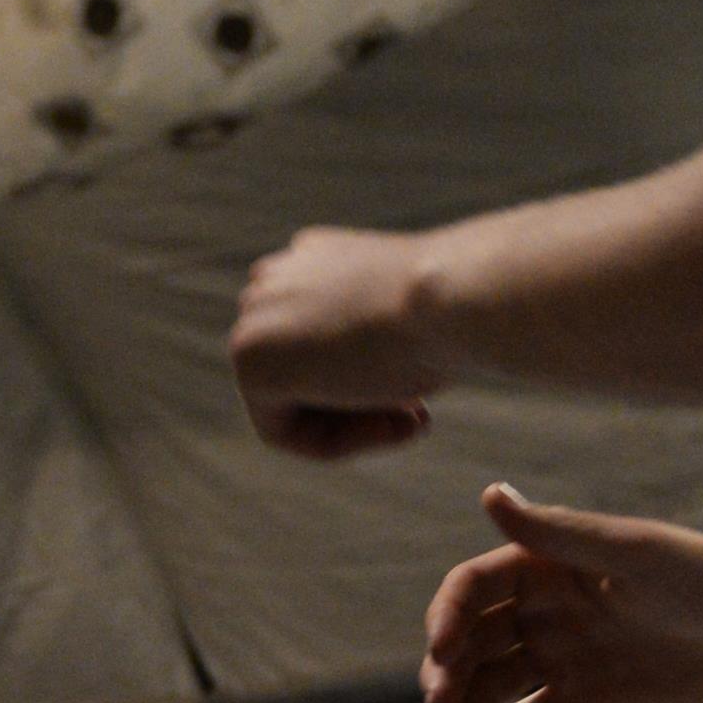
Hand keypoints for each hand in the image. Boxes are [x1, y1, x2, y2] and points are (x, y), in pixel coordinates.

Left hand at [231, 226, 444, 457]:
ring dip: (351, 428)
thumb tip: (347, 379)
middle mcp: (272, 279)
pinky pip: (279, 431)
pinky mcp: (250, 361)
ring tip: (412, 423)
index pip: (319, 345)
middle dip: (359, 407)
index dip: (368, 383)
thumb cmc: (448, 306)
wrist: (453, 294)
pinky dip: (333, 444)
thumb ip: (365, 341)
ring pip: (288, 404)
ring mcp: (254, 316)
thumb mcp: (409, 315)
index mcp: (310, 257)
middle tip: (419, 418)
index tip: (418, 402)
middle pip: (300, 375)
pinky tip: (389, 426)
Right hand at [421, 485, 702, 702]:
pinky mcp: (585, 702)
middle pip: (474, 639)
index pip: (476, 586)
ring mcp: (564, 658)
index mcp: (552, 565)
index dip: (449, 614)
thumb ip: (559, 533)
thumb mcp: (632, 553)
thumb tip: (489, 494)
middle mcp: (548, 610)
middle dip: (448, 669)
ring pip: (492, 683)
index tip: (442, 648)